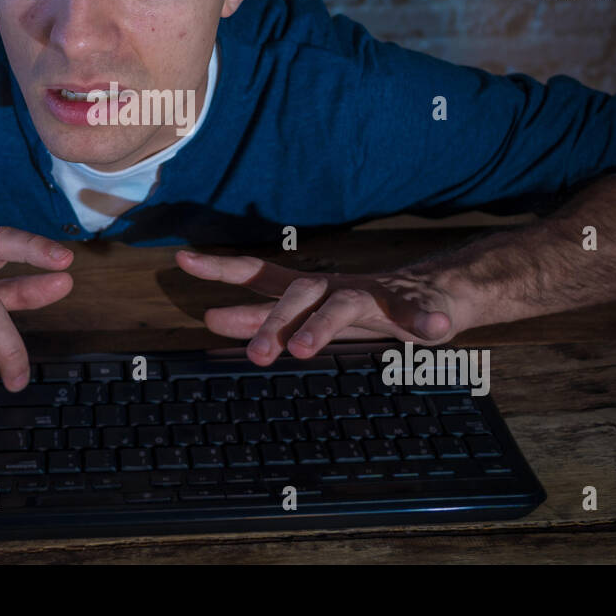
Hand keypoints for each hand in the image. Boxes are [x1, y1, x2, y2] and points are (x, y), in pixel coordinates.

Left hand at [174, 250, 466, 364]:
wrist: (432, 292)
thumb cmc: (359, 307)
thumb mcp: (306, 314)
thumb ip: (263, 318)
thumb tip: (211, 318)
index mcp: (308, 289)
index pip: (258, 274)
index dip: (222, 268)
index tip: (183, 259)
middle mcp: (334, 286)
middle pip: (297, 294)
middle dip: (273, 322)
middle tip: (255, 355)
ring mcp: (373, 294)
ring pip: (341, 305)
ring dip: (320, 326)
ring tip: (302, 350)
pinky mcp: (411, 305)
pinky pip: (417, 314)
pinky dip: (423, 320)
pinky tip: (432, 330)